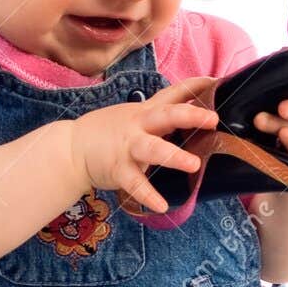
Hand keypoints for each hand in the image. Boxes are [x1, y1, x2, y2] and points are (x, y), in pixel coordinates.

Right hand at [69, 76, 219, 213]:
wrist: (72, 147)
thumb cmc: (108, 131)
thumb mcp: (133, 116)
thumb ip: (160, 113)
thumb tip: (191, 110)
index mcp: (146, 112)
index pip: (172, 94)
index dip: (194, 86)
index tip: (215, 81)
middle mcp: (139, 125)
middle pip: (166, 116)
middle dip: (189, 116)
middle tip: (213, 119)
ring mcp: (128, 147)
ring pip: (153, 149)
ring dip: (174, 156)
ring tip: (194, 165)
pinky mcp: (118, 169)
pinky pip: (135, 183)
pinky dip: (148, 195)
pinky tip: (162, 205)